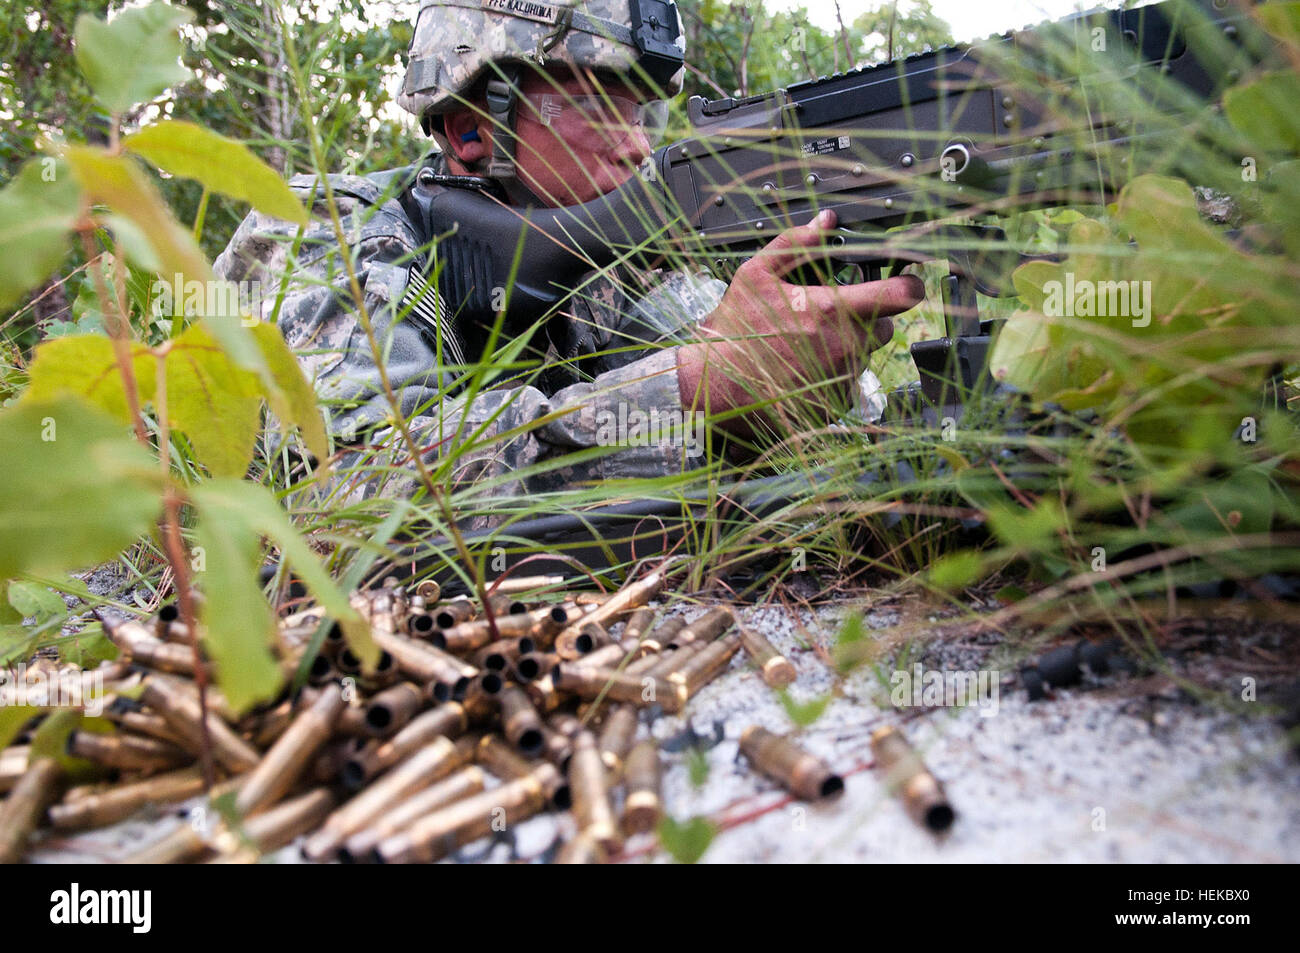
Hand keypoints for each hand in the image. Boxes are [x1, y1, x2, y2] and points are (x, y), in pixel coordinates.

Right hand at [677, 209, 924, 436]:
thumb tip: (825, 221)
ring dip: (846, 347)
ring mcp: (841, 377)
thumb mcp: (756, 275)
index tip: (907, 281)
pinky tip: (803, 368)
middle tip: (829, 319)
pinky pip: (847, 383)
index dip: (909, 284)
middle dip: (864, 319)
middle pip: (881, 327)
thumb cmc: (735, 333)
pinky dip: (832, 374)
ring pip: (863, 355)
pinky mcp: (834, 403)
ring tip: (806, 346)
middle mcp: (845, 345)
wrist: (717, 387)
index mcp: (833, 309)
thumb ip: (795, 244)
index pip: (900, 294)